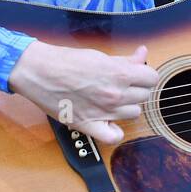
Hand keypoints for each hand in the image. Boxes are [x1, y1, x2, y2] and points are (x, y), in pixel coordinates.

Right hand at [8, 40, 159, 144]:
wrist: (38, 71)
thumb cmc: (66, 61)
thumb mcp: (100, 55)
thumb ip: (125, 59)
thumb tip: (143, 54)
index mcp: (119, 74)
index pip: (152, 78)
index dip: (145, 75)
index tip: (137, 75)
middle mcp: (115, 95)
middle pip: (144, 96)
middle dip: (135, 89)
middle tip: (120, 85)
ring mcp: (103, 112)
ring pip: (133, 114)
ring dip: (126, 107)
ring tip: (111, 100)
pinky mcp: (89, 125)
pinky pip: (114, 137)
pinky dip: (114, 131)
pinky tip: (109, 121)